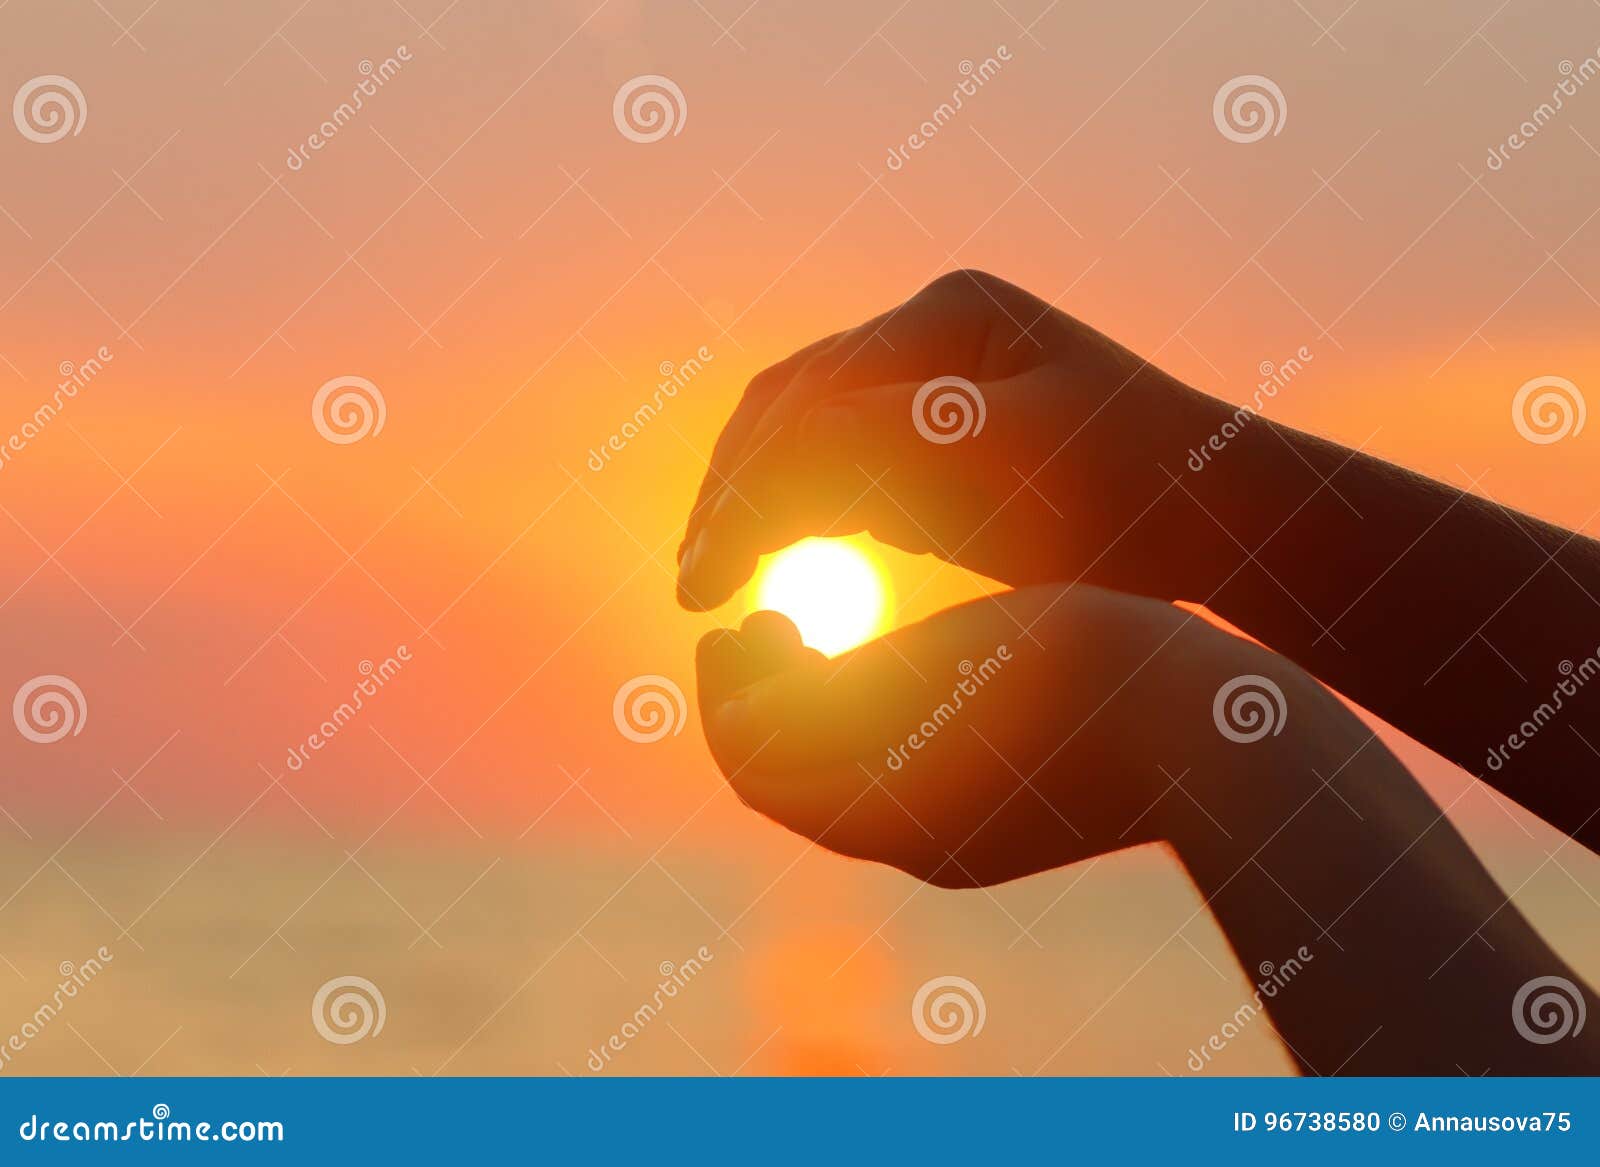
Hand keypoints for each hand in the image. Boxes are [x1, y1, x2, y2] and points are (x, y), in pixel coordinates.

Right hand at [676, 269, 1230, 610]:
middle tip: (694, 584)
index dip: (746, 490)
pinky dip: (798, 510)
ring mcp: (935, 374)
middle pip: (792, 405)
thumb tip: (761, 464)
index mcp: (950, 313)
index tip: (706, 578)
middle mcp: (933, 328)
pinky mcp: (940, 426)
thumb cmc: (1135, 498)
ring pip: (805, 433)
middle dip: (733, 494)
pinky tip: (771, 561)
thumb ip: (880, 449)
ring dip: (753, 503)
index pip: (811, 402)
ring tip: (712, 579)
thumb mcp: (1007, 470)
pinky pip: (844, 463)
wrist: (1223, 517)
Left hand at [696, 587, 1234, 886]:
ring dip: (816, 718)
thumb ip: (824, 694)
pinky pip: (908, 788)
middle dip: (763, 706)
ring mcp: (965, 845)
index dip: (725, 698)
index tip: (733, 621)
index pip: (758, 772)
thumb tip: (736, 712)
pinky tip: (900, 668)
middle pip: (800, 787)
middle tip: (763, 623)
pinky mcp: (1006, 830)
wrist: (1215, 730)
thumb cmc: (1075, 674)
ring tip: (818, 635)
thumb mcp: (934, 665)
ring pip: (852, 787)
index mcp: (890, 815)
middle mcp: (917, 848)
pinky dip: (874, 734)